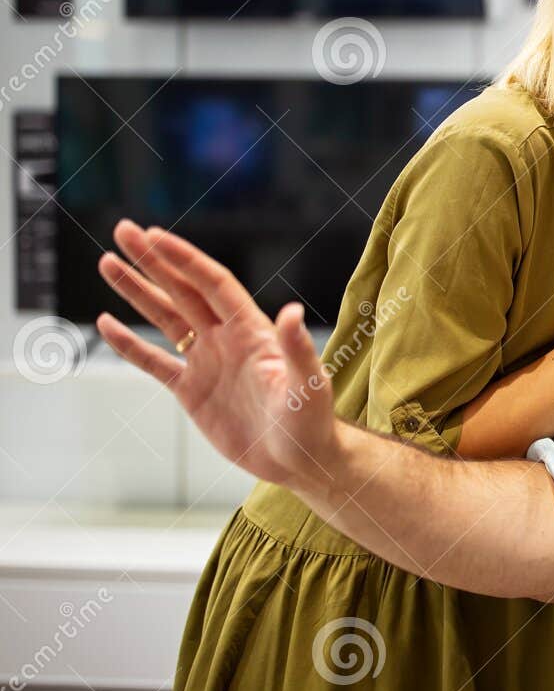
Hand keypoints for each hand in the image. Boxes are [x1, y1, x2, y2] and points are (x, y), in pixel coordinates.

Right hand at [94, 219, 342, 494]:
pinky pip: (155, 361)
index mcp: (252, 330)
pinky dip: (130, 344)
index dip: (184, 259)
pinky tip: (106, 323)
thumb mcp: (307, 383)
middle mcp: (226, 338)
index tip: (155, 236)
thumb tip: (292, 310)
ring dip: (138, 291)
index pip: (212, 284)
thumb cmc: (311, 421)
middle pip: (183, 290)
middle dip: (154, 261)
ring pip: (165, 318)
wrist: (299, 460)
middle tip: (123, 230)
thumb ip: (296, 347)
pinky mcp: (192, 391)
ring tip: (108, 263)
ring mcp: (207, 362)